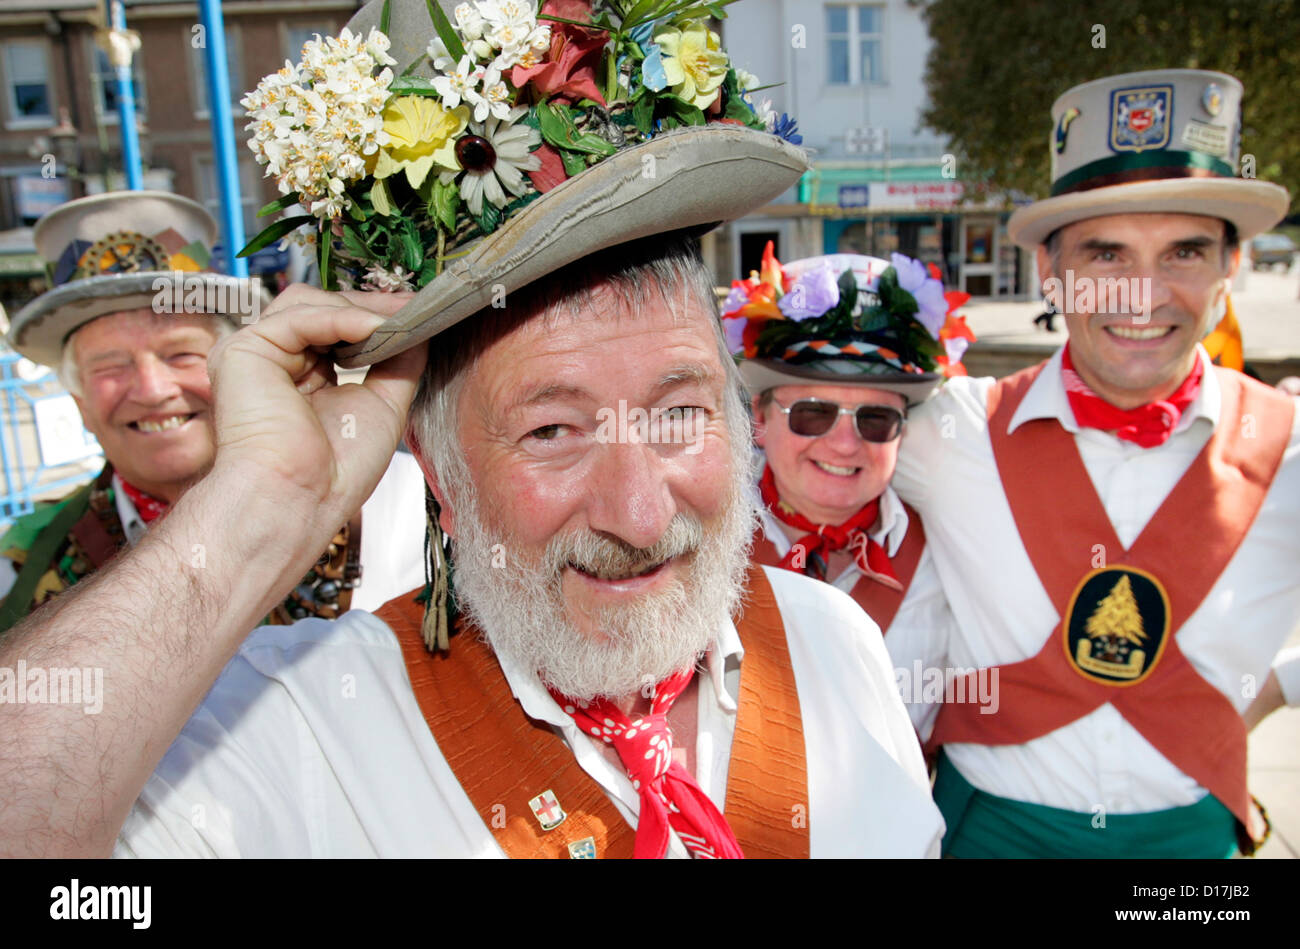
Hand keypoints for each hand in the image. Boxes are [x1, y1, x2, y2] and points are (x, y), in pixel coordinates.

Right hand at [207, 284, 427, 537]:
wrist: (299, 500)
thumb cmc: (334, 471)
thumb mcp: (382, 404)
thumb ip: (397, 363)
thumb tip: (416, 328)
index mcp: (302, 374)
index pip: (335, 327)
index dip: (373, 317)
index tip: (415, 312)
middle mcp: (275, 360)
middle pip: (319, 308)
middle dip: (368, 307)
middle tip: (410, 309)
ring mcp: (256, 353)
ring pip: (307, 304)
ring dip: (356, 310)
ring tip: (394, 323)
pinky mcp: (244, 350)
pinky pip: (299, 317)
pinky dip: (341, 318)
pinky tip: (374, 329)